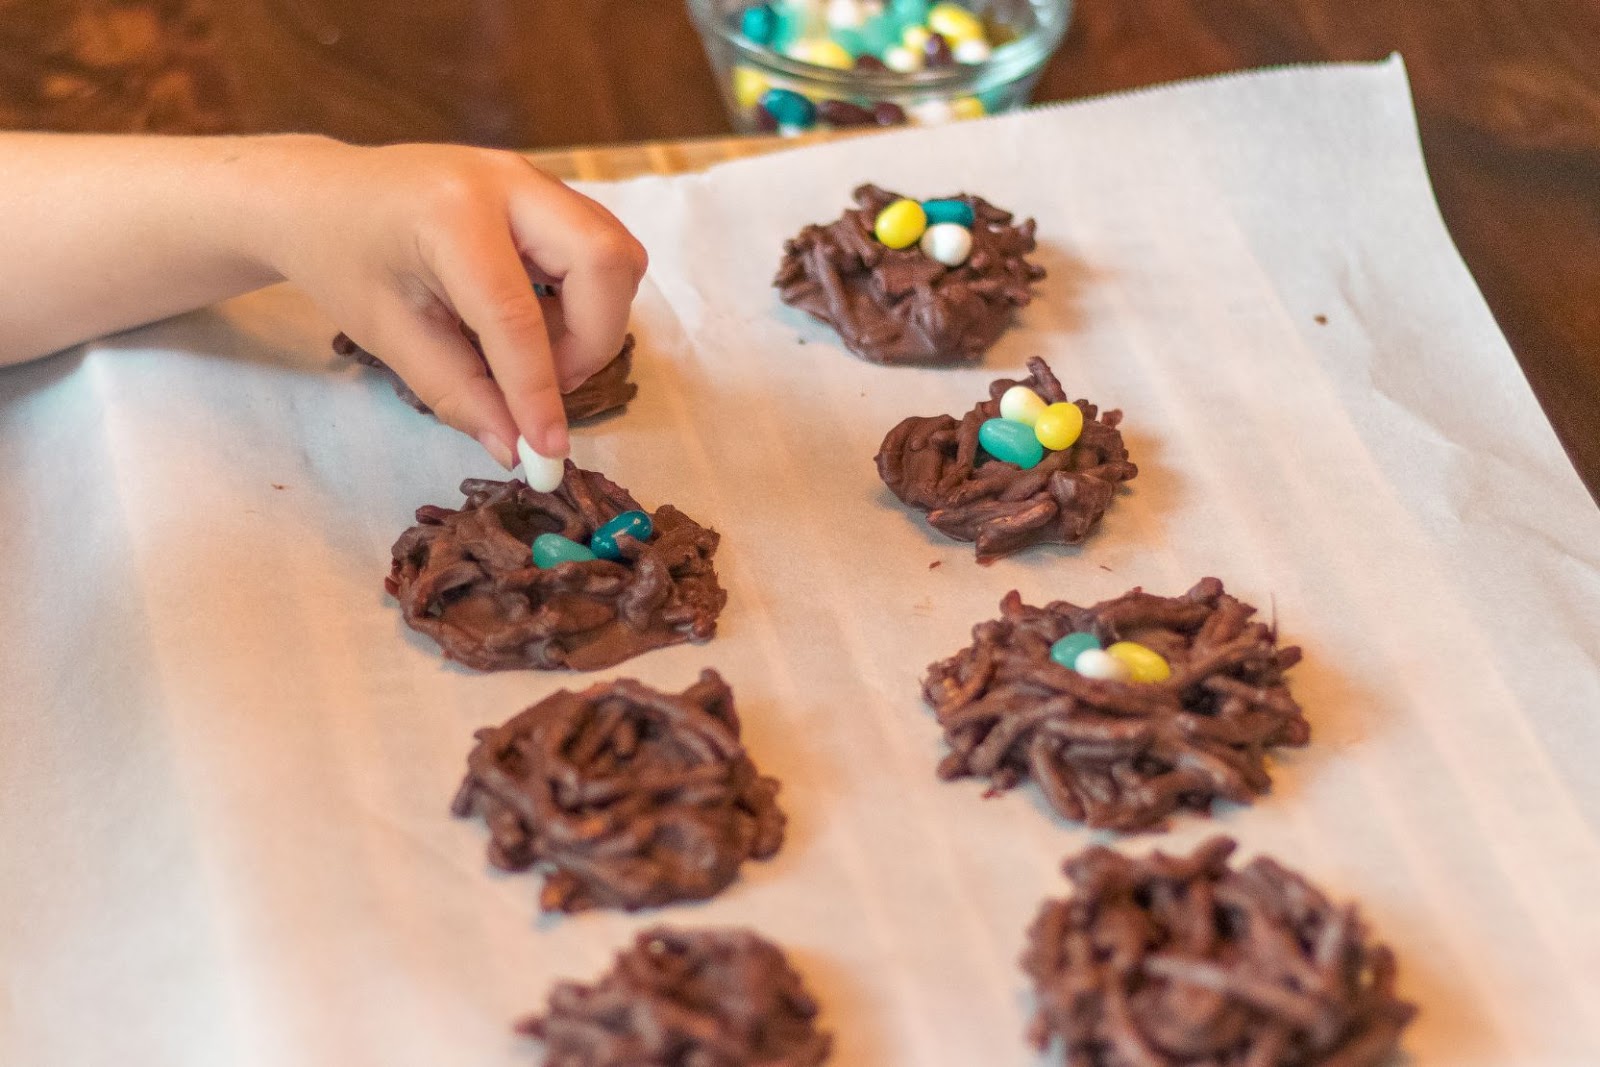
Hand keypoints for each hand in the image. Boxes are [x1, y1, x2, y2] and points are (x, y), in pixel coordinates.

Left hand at [257, 138, 647, 466]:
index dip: (537, 390)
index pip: (516, 315)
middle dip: (592, 340)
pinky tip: (536, 320)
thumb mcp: (389, 336)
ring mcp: (533, 179)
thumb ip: (458, 392)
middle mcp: (507, 181)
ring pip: (617, 254)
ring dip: (593, 320)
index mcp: (450, 215)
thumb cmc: (342, 259)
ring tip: (538, 351)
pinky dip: (586, 299)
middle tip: (550, 382)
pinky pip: (600, 248)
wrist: (320, 195)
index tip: (547, 450)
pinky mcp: (545, 192)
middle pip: (605, 261)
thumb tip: (516, 446)